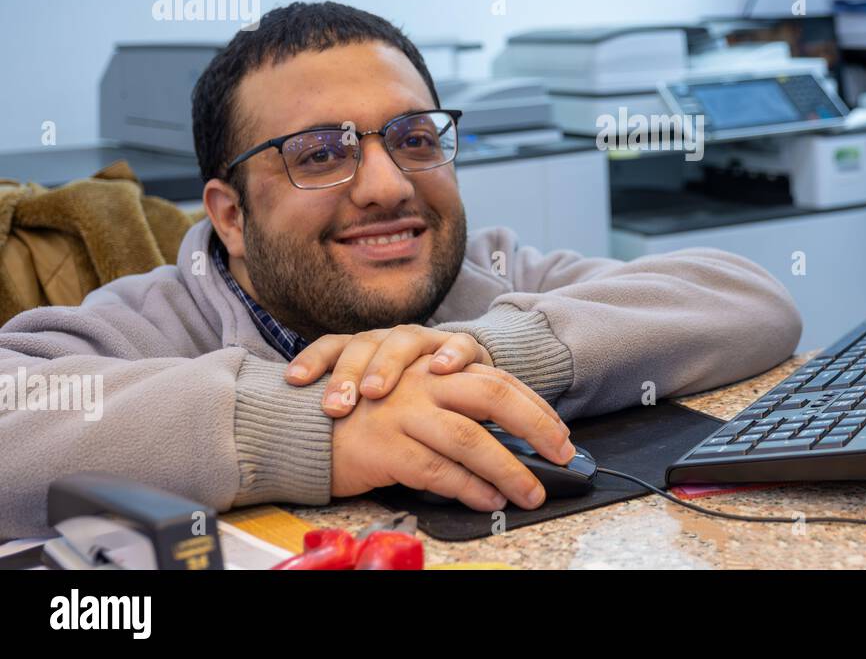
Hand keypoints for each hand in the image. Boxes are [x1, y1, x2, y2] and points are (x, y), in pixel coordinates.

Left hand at [285, 325, 493, 417]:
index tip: (294, 380)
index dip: (313, 359)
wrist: (464, 390)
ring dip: (388, 363)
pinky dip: (450, 354)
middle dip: (348, 371)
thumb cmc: (411, 405)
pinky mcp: (465, 348)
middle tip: (336, 405)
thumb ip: (349, 415)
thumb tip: (295, 434)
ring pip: (404, 340)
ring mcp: (429, 341)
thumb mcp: (376, 409)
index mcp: (366, 350)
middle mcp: (393, 340)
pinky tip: (439, 370)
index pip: (333, 346)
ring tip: (375, 391)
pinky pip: (459, 344)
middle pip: (364, 343)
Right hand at [331, 357, 573, 510]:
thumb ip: (455, 409)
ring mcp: (404, 413)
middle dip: (536, 426)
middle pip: (493, 396)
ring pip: (471, 439)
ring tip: (531, 492)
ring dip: (509, 470)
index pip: (498, 378)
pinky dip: (470, 488)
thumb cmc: (364, 416)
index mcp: (435, 367)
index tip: (561, 433)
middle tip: (563, 455)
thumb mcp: (413, 399)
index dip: (535, 405)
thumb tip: (513, 441)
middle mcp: (423, 382)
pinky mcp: (385, 447)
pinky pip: (438, 471)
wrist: (300, 426)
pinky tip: (489, 500)